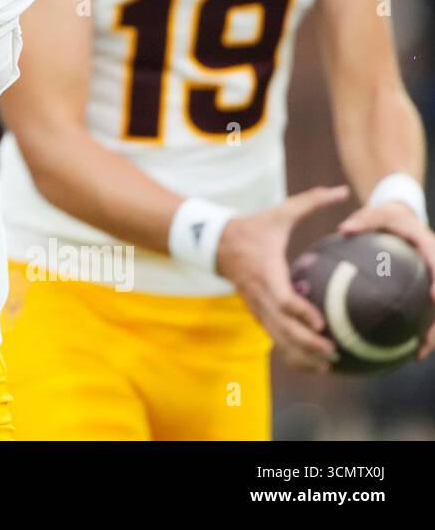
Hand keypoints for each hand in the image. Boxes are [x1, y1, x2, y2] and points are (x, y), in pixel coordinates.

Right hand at [216, 185, 348, 372]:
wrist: (213, 242)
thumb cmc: (252, 228)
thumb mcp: (280, 213)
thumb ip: (311, 201)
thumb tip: (342, 190)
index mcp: (266, 273)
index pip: (284, 299)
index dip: (302, 313)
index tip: (322, 323)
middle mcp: (260, 295)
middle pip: (282, 327)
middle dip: (307, 343)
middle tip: (334, 352)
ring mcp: (256, 306)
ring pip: (278, 338)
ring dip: (300, 353)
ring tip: (327, 365)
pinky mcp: (256, 312)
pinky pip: (274, 337)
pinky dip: (291, 351)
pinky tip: (311, 362)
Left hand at [339, 200, 434, 358]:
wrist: (404, 218)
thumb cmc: (389, 217)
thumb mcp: (378, 214)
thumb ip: (363, 221)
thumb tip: (343, 230)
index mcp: (430, 247)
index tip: (434, 297)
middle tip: (426, 341)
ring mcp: (432, 282)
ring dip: (429, 334)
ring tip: (415, 355)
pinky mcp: (423, 292)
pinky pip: (420, 313)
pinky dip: (413, 329)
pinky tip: (398, 348)